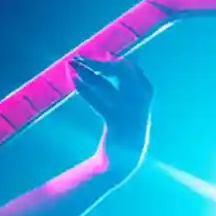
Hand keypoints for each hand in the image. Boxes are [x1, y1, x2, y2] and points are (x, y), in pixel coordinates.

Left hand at [68, 55, 152, 177]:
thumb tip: (118, 58)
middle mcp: (140, 99)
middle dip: (98, 61)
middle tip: (77, 57)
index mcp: (145, 92)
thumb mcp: (128, 103)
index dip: (110, 59)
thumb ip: (123, 82)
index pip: (129, 67)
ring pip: (106, 84)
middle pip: (119, 71)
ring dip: (86, 71)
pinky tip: (74, 81)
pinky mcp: (116, 122)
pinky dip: (86, 91)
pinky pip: (99, 102)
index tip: (95, 56)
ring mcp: (129, 110)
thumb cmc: (124, 128)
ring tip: (70, 64)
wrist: (124, 159)